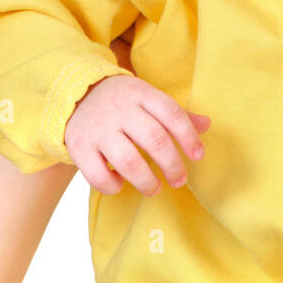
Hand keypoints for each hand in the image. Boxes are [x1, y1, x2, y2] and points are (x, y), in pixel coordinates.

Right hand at [63, 73, 209, 196]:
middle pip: (155, 139)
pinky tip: (121, 184)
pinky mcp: (79, 147)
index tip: (198, 155)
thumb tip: (207, 125)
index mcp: (141, 94)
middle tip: (179, 180)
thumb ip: (176, 115)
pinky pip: (98, 174)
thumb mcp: (147, 99)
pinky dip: (113, 185)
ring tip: (155, 189)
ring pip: (128, 161)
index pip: (172, 113)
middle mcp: (120, 110)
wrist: (75, 96)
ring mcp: (98, 129)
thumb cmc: (122, 103)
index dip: (189, 136)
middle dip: (172, 165)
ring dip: (146, 181)